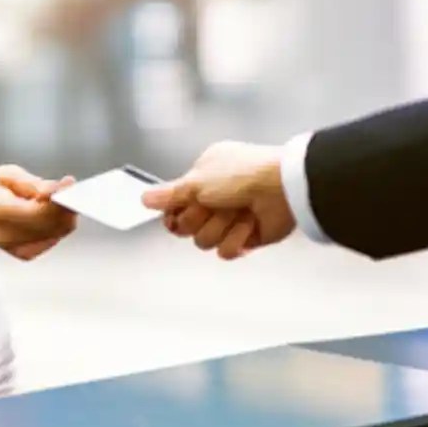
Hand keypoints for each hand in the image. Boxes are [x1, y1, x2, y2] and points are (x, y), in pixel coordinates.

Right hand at [0, 165, 77, 260]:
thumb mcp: (2, 175)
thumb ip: (31, 183)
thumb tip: (56, 190)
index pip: (36, 211)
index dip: (58, 198)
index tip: (70, 183)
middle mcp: (6, 234)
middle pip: (52, 224)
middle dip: (66, 205)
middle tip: (67, 187)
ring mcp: (15, 248)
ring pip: (58, 232)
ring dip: (62, 214)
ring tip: (49, 198)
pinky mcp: (25, 254)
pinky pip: (54, 238)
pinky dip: (56, 225)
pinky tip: (44, 213)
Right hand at [142, 141, 295, 259]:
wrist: (283, 188)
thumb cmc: (243, 174)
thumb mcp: (198, 181)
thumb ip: (170, 194)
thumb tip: (144, 198)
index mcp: (203, 177)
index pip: (175, 205)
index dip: (175, 213)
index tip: (177, 212)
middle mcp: (215, 198)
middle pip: (187, 227)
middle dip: (199, 218)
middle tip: (213, 205)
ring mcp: (230, 219)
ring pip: (205, 241)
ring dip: (220, 227)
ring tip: (238, 212)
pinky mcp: (246, 237)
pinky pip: (226, 252)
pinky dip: (237, 239)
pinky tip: (249, 225)